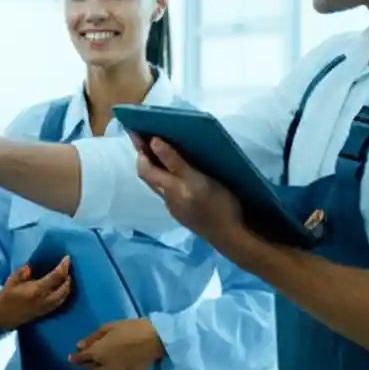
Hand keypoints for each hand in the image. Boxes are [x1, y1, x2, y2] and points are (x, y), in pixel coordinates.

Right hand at [0, 258, 71, 331]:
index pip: (56, 276)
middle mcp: (45, 299)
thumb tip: (29, 266)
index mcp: (37, 290)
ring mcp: (47, 307)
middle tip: (66, 266)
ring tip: (66, 276)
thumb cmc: (6, 298)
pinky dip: (64, 294)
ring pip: (64, 296)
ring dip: (68, 285)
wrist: (3, 317)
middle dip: (68, 276)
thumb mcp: (11, 282)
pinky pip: (60, 302)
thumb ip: (21, 273)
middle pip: (65, 287)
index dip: (64, 266)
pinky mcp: (46, 312)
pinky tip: (62, 288)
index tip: (67, 258)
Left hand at [68, 318, 165, 369]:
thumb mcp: (109, 327)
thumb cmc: (130, 328)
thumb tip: (79, 346)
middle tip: (82, 364)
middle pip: (90, 368)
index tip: (70, 358)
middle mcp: (104, 366)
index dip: (75, 358)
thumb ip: (93, 337)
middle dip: (84, 366)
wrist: (154, 339)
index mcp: (98, 352)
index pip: (81, 358)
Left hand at [131, 136, 249, 255]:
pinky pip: (171, 192)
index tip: (137, 132)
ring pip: (160, 185)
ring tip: (162, 152)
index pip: (145, 168)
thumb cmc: (218, 205)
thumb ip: (175, 161)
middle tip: (147, 139)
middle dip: (146, 158)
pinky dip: (169, 179)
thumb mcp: (197, 179)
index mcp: (169, 189)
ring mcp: (176, 208)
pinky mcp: (185, 214)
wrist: (231, 237)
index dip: (140, 150)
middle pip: (149, 177)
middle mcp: (168, 199)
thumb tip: (154, 142)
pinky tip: (179, 175)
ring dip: (158, 168)